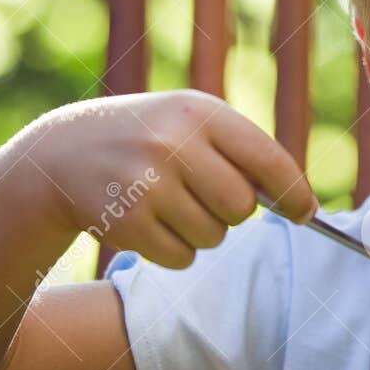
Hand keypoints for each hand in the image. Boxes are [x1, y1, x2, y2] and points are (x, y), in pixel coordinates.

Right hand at [24, 89, 317, 268]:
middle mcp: (172, 144)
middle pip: (241, 207)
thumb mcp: (188, 121)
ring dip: (202, 231)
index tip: (306, 211)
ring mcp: (146, 185)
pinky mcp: (126, 223)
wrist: (63, 153)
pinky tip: (149, 222)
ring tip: (169, 204)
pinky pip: (182, 258)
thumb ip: (241, 152)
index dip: (294, 192)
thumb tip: (302, 202)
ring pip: (213, 236)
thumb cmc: (148, 138)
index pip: (267, 159)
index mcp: (198, 111)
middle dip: (233, 212)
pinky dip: (175, 250)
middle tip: (208, 198)